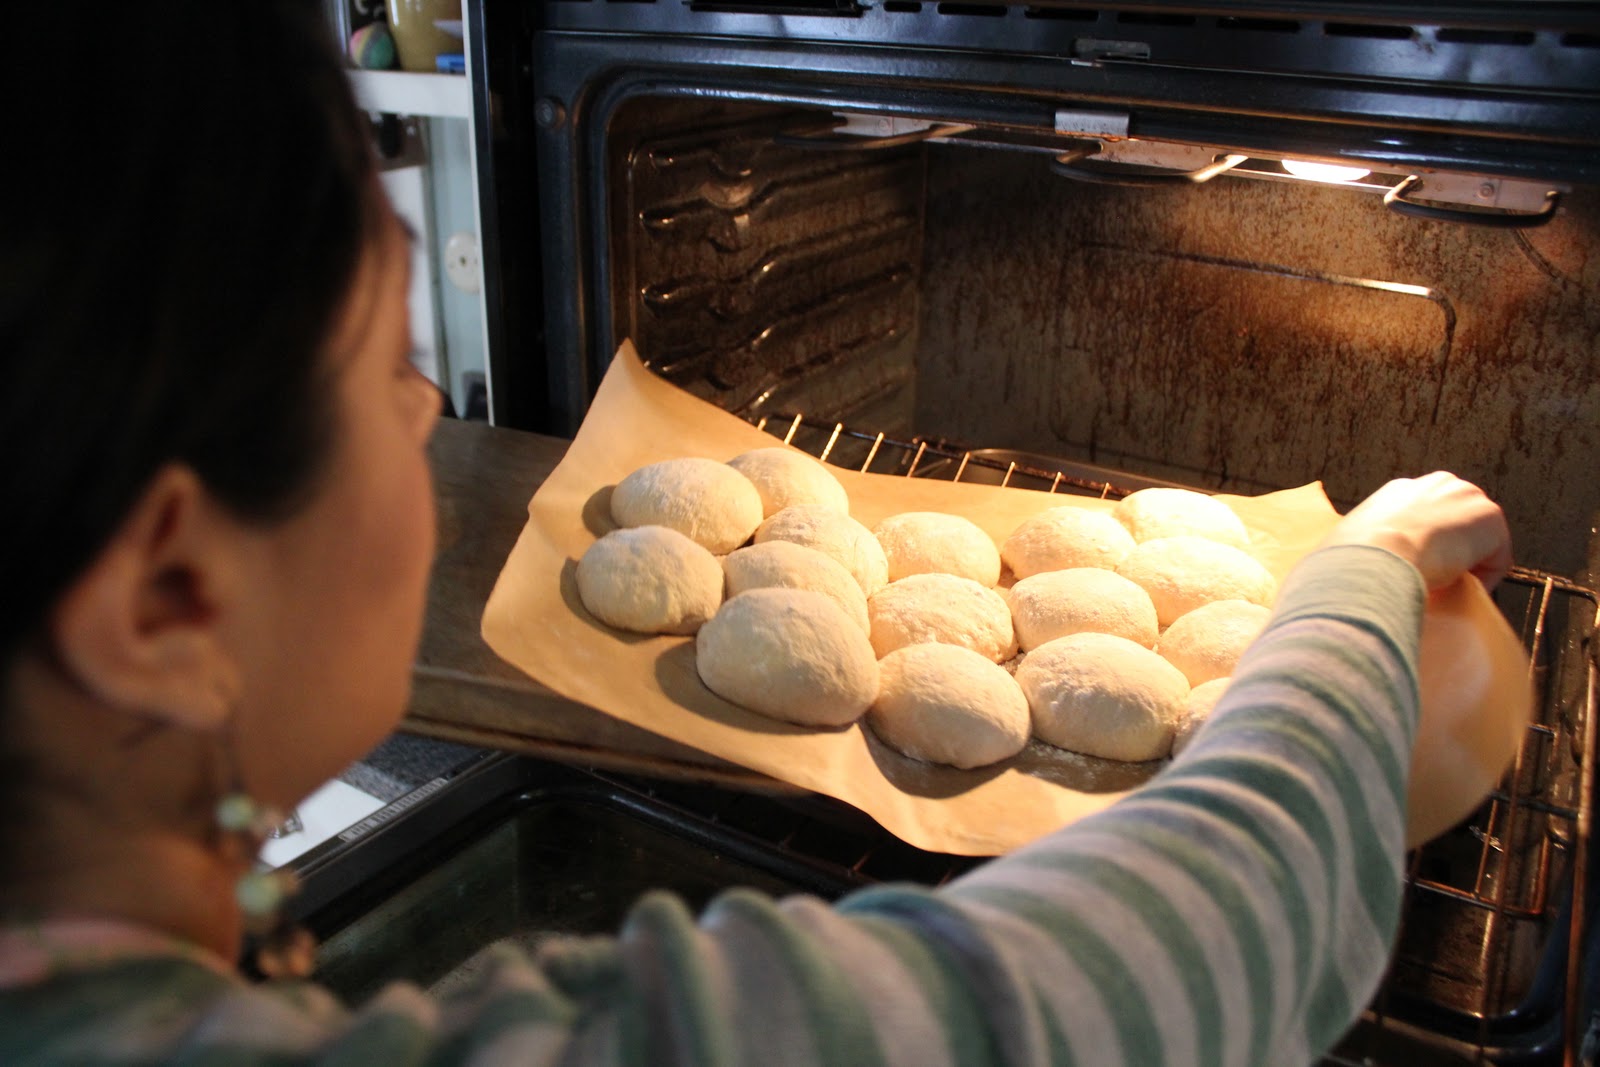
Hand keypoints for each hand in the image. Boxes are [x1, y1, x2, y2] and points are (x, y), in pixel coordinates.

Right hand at [1320, 472, 1512, 590]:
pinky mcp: (1490, 518)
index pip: (1424, 517)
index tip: (1415, 571)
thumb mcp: (1345, 549)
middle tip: (1434, 583)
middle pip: (1457, 524)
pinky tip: (1460, 590)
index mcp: (1399, 492)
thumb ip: (1357, 553)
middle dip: (1449, 553)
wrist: (1376, 557)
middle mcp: (1435, 484)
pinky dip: (1485, 579)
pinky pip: (1497, 558)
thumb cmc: (1350, 559)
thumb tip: (1334, 578)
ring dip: (1466, 566)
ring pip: (1477, 540)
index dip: (1423, 548)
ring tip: (1447, 589)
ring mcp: (1466, 497)